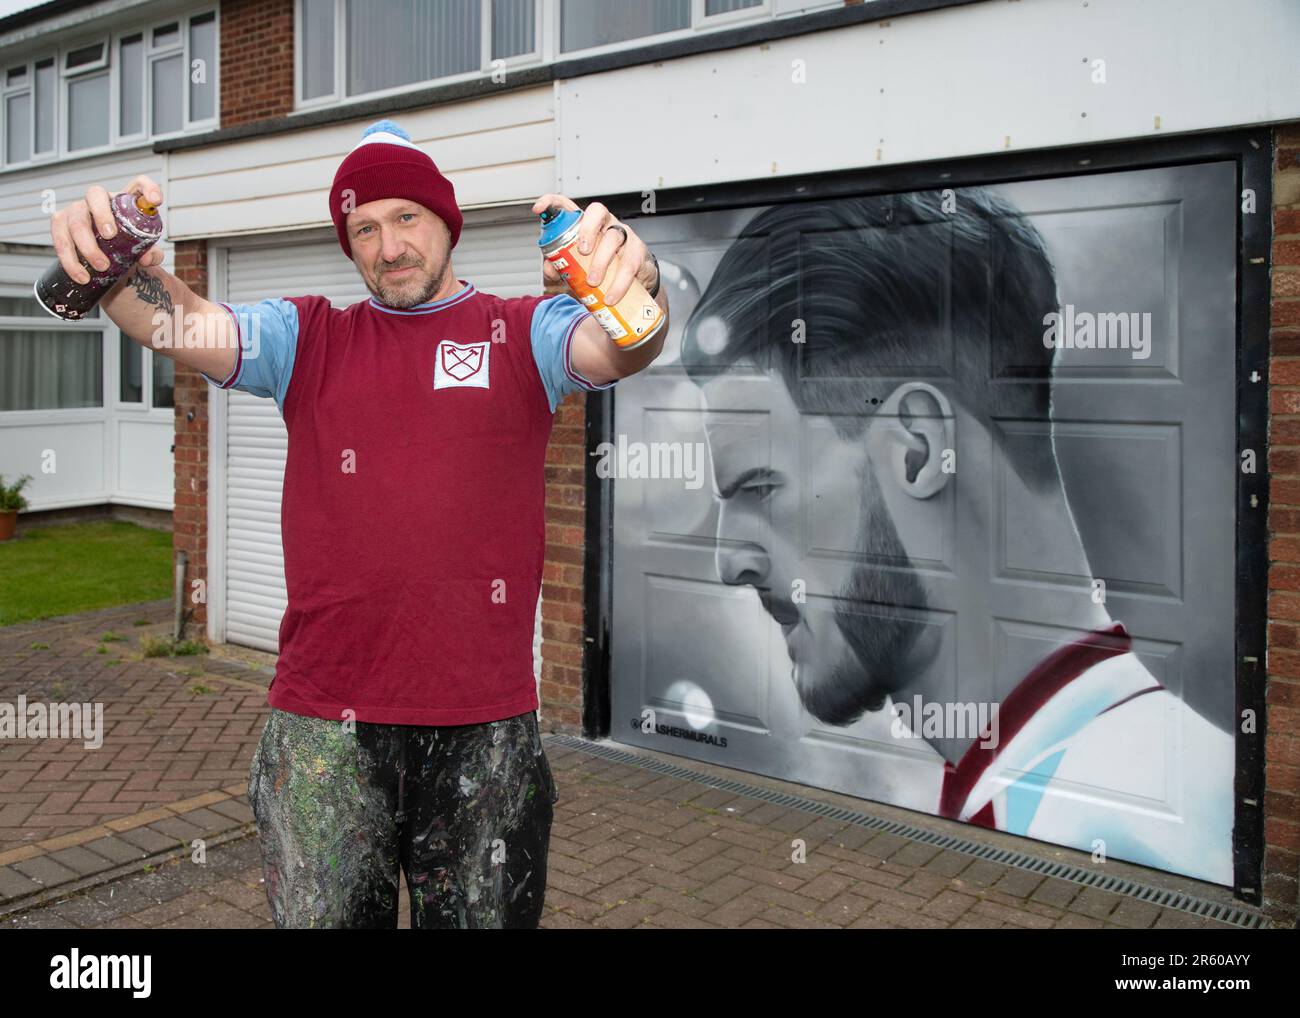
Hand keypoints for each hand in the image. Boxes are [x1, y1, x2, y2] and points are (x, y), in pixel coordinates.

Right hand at [51, 175, 165, 284]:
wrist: (103, 260)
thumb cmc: (127, 248)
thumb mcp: (143, 251)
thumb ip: (152, 254)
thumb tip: (146, 258)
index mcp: (124, 201)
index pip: (139, 184)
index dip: (148, 187)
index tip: (156, 201)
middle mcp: (98, 199)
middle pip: (95, 194)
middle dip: (101, 214)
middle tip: (110, 236)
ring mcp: (77, 209)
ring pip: (75, 219)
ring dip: (86, 244)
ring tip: (102, 267)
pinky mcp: (61, 223)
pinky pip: (59, 236)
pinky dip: (69, 258)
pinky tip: (80, 275)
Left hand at [531, 193, 654, 305]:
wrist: (635, 284)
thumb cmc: (603, 270)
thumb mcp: (578, 270)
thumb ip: (561, 268)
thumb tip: (550, 269)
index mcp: (585, 225)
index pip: (567, 205)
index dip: (552, 202)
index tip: (538, 210)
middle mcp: (605, 223)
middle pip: (597, 211)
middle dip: (588, 229)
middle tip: (582, 251)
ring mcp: (623, 234)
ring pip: (613, 237)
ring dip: (601, 261)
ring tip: (593, 281)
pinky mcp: (638, 251)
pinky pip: (629, 263)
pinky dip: (619, 283)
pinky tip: (610, 296)